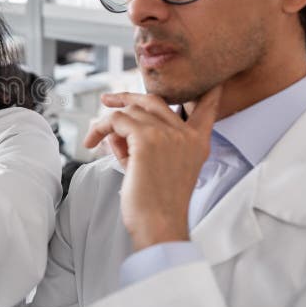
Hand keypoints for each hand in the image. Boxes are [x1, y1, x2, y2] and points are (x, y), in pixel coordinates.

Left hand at [83, 85, 221, 250]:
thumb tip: (116, 129)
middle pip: (154, 100)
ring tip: (94, 137)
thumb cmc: (154, 204)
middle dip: (128, 97)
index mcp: (197, 143)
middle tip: (107, 100)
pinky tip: (92, 142)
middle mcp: (187, 134)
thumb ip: (139, 144)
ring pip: (130, 111)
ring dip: (107, 123)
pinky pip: (116, 120)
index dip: (208, 91)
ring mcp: (169, 134)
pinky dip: (100, 128)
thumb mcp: (151, 167)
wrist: (158, 225)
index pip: (206, 108)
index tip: (213, 81)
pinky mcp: (148, 138)